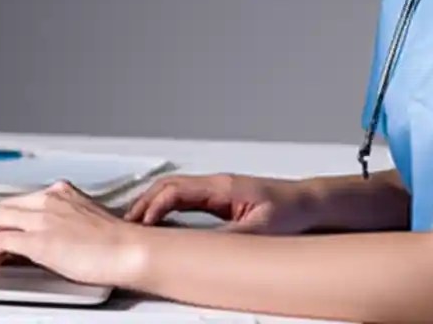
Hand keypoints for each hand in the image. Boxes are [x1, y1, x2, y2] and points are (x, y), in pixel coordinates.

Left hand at [0, 180, 145, 287]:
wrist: (131, 250)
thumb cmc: (118, 241)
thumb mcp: (88, 218)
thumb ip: (66, 219)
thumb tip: (53, 234)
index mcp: (62, 192)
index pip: (22, 199)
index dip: (8, 216)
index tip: (7, 229)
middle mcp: (49, 199)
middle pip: (2, 205)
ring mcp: (42, 218)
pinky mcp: (39, 240)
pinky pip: (1, 241)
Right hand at [122, 173, 315, 234]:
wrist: (306, 203)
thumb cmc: (289, 210)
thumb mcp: (260, 229)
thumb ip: (231, 237)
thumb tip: (202, 247)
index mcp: (221, 187)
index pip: (176, 191)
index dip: (154, 207)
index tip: (142, 224)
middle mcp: (215, 185)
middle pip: (168, 187)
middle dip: (144, 204)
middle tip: (126, 224)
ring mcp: (216, 190)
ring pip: (174, 192)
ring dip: (152, 205)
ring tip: (135, 224)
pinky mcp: (219, 199)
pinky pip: (184, 200)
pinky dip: (166, 209)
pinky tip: (159, 224)